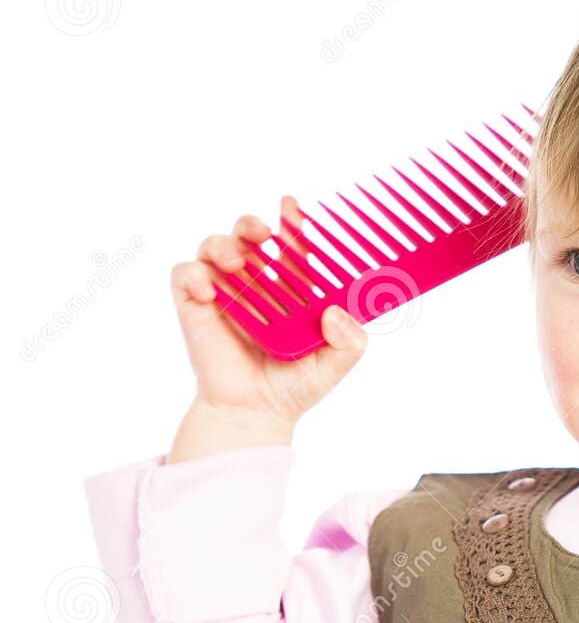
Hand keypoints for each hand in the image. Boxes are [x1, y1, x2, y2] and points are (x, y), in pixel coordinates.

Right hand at [169, 195, 368, 424]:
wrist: (254, 415)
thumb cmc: (293, 387)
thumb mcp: (332, 366)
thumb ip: (350, 343)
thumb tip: (337, 313)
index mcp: (287, 288)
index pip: (289, 245)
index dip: (292, 222)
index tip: (294, 207)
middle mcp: (253, 283)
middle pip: (247, 233)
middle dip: (251, 223)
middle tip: (262, 233)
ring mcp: (222, 292)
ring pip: (214, 245)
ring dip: (224, 245)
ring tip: (237, 264)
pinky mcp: (194, 305)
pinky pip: (185, 274)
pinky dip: (195, 275)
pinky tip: (210, 293)